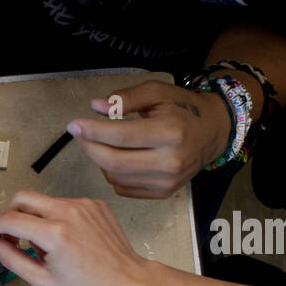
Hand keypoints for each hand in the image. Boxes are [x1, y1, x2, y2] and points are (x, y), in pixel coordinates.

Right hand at [0, 190, 155, 285]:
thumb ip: (11, 258)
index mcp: (55, 233)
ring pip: (43, 201)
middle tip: (8, 237)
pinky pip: (62, 203)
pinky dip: (54, 217)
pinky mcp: (93, 203)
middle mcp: (68, 212)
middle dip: (9, 214)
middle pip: (22, 198)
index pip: (9, 219)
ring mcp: (83, 204)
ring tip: (41, 245)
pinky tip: (63, 239)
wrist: (128, 282)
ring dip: (33, 218)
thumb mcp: (43, 280)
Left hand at [68, 81, 230, 197]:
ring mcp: (166, 182)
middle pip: (113, 162)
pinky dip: (113, 173)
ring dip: (101, 160)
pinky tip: (120, 157)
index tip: (74, 125)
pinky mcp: (162, 193)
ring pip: (115, 176)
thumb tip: (96, 107)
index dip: (92, 131)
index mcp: (171, 133)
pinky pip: (123, 187)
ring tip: (105, 143)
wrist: (211, 133)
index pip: (120, 136)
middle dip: (90, 147)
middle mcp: (170, 161)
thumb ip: (126, 98)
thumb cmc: (183, 109)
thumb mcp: (158, 92)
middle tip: (81, 134)